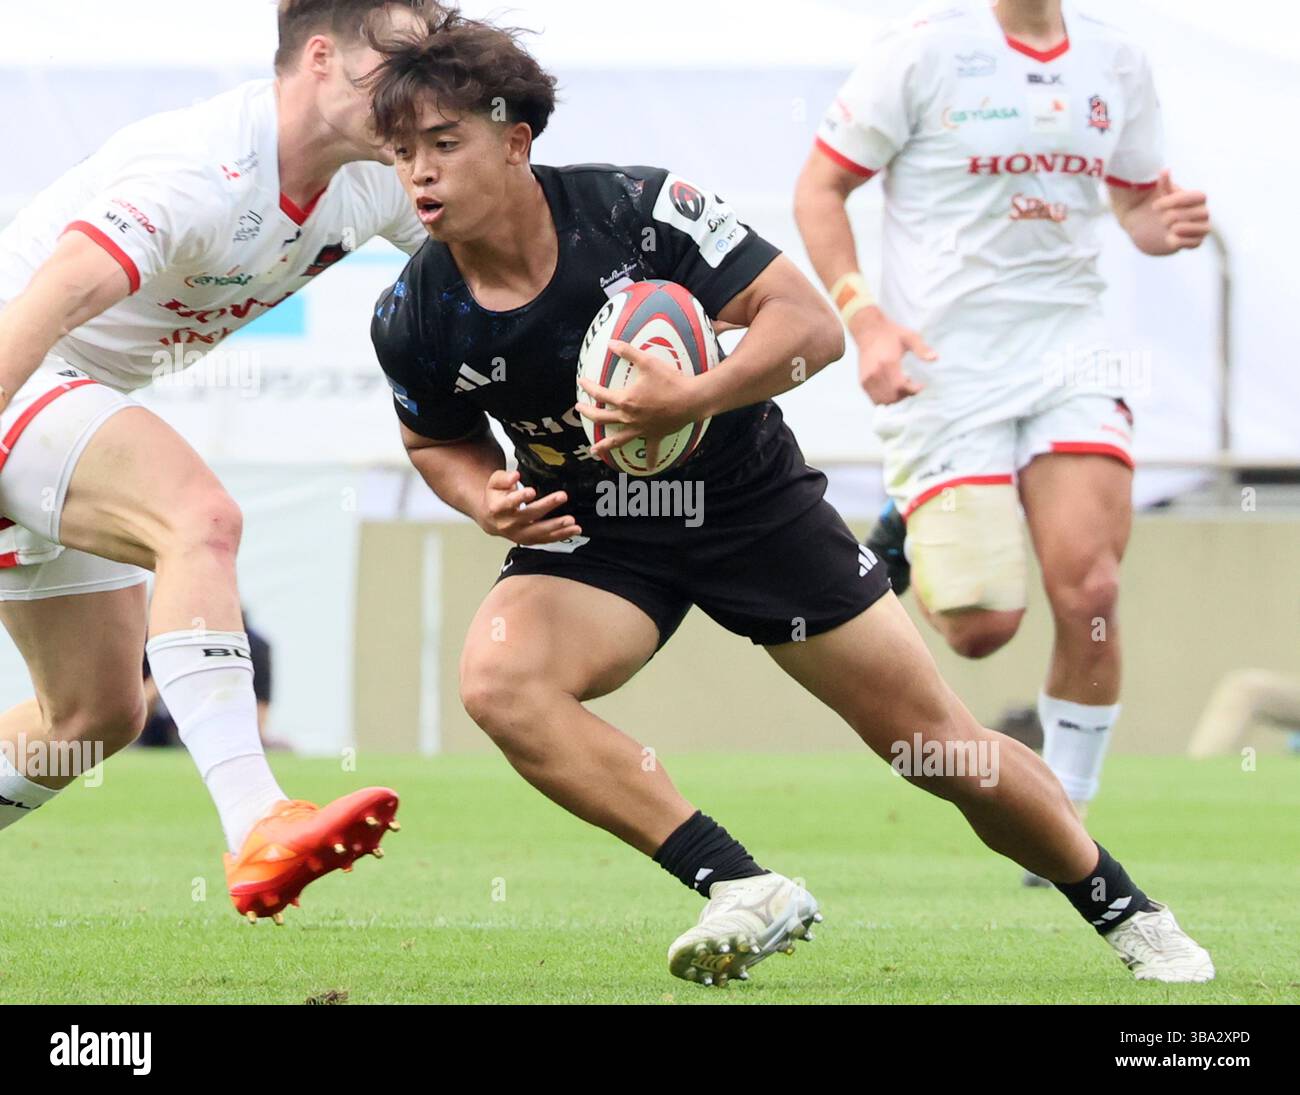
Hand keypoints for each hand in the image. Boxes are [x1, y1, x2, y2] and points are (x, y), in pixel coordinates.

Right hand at [478, 469, 581, 544]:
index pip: (508, 503)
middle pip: (528, 515)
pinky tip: (573, 529)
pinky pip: (546, 539)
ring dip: (557, 527)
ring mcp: (519, 534)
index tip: (531, 491)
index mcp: (498, 509)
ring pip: (539, 532)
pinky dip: (561, 535)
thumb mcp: (495, 483)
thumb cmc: (496, 498)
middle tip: (562, 496)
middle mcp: (508, 524)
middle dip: (546, 506)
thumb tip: (515, 476)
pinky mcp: (529, 540)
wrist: (492, 519)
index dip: (519, 498)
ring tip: (571, 521)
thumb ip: (504, 478)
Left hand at [575, 338, 705, 465]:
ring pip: (618, 439)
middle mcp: (629, 418)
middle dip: (588, 413)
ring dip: (604, 445)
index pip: (600, 394)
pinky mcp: (655, 435)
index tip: (581, 382)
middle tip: (579, 410)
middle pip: (602, 418)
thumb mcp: (647, 362)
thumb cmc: (669, 380)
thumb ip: (628, 352)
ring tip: (594, 450)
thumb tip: (611, 342)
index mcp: (625, 400)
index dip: (588, 387)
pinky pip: (651, 450)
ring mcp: (641, 429)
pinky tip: (648, 468)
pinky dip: (650, 459)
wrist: (692, 399)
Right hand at [850, 309, 934, 404]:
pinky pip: (875, 399)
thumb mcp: (910, 337)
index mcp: (887, 363)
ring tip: (901, 387)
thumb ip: (922, 349)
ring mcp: (867, 379)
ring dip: (895, 398)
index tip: (921, 385)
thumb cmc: (891, 334)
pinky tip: (892, 388)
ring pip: (883, 400)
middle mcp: (874, 373)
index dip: (912, 390)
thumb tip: (935, 358)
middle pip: (892, 396)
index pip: (900, 386)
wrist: (868, 331)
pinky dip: (885, 398)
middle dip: (905, 395)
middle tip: (911, 384)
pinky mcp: (863, 382)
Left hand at [1151, 170, 1209, 251]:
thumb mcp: (1160, 194)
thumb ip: (1164, 184)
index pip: (1197, 196)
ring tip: (1168, 228)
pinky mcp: (1196, 242)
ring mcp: (1202, 228)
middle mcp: (1204, 212)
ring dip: (1179, 228)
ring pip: (1198, 228)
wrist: (1153, 227)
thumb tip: (1165, 170)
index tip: (1155, 206)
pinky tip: (1169, 238)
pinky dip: (1180, 241)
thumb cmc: (1160, 206)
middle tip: (1160, 219)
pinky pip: (1194, 243)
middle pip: (1195, 213)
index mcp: (1198, 198)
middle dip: (1172, 216)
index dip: (1175, 201)